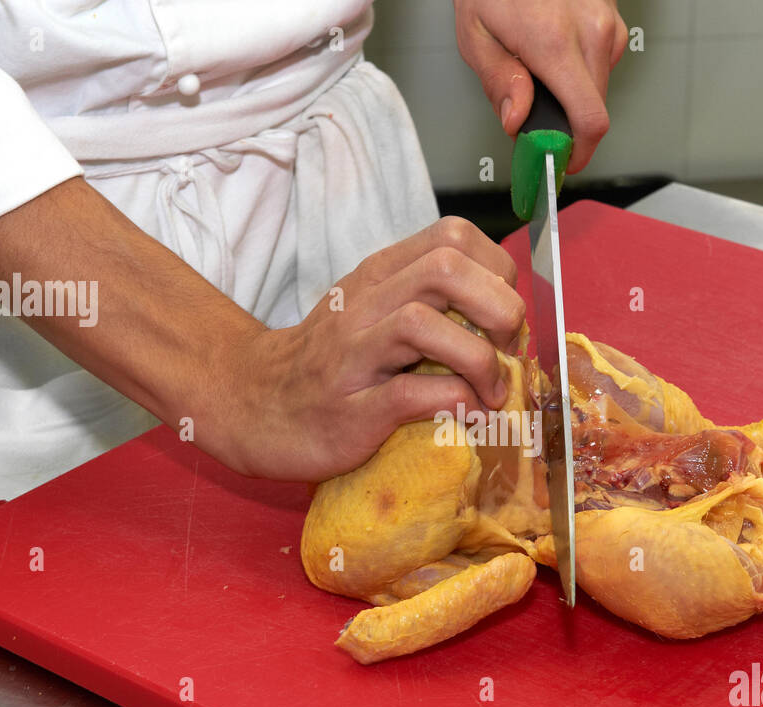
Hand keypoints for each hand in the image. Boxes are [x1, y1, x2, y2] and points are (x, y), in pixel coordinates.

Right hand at [216, 217, 525, 481]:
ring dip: (480, 360)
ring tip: (492, 391)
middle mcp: (366, 302)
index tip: (505, 317)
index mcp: (380, 275)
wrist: (253, 406)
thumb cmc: (330, 366)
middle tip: (508, 349)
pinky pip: (408, 392)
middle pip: (446, 266)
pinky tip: (467, 413)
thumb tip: (504, 318)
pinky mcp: (349, 408)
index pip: (454, 237)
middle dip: (499, 307)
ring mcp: (353, 353)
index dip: (498, 272)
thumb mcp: (378, 316)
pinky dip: (452, 401)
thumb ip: (431, 305)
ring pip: (425, 323)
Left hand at [454, 0, 627, 172]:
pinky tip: (555, 50)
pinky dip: (580, 69)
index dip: (578, 153)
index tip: (561, 163)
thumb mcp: (476, 34)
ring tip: (539, 70)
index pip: (589, 121)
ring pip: (600, 87)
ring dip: (572, 94)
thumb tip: (517, 121)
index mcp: (555, 43)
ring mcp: (607, 21)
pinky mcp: (613, 16)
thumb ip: (499, 83)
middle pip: (595, 111)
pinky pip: (603, 60)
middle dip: (566, 124)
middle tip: (534, 121)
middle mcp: (591, 31)